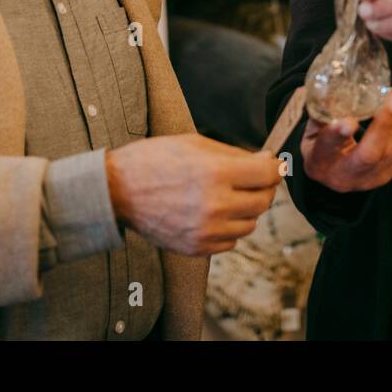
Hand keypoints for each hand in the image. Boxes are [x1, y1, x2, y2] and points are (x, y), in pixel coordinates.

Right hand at [105, 134, 279, 255]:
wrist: (117, 190)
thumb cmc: (154, 160)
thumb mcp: (195, 143)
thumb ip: (234, 155)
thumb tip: (266, 162)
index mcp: (215, 172)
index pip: (269, 175)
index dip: (274, 168)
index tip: (271, 165)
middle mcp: (214, 204)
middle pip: (263, 201)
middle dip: (261, 188)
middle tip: (249, 179)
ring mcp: (205, 230)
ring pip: (250, 224)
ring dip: (244, 210)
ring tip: (224, 196)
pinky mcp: (196, 247)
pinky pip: (230, 242)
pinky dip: (227, 228)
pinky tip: (210, 214)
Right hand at [301, 89, 391, 192]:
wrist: (331, 176)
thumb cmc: (320, 147)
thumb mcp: (312, 131)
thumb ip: (320, 113)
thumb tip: (325, 87)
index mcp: (320, 163)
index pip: (328, 148)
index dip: (338, 134)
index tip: (349, 122)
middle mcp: (345, 176)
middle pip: (368, 154)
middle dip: (383, 126)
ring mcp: (369, 178)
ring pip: (388, 150)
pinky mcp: (386, 173)